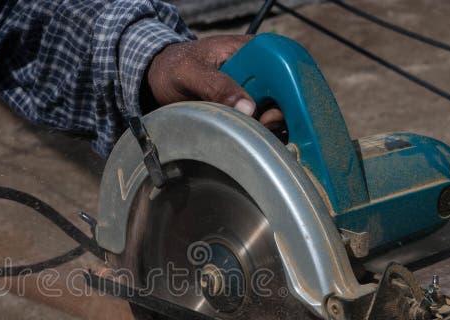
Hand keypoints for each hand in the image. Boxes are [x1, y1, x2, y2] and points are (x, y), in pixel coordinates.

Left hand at [146, 35, 283, 127]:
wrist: (161, 80)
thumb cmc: (174, 67)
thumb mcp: (189, 72)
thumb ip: (215, 86)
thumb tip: (248, 108)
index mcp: (252, 50)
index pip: (284, 66)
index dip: (288, 89)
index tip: (273, 113)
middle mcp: (259, 70)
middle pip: (286, 93)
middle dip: (280, 114)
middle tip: (262, 125)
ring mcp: (254, 91)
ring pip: (278, 112)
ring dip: (270, 127)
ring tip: (253, 132)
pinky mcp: (247, 109)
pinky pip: (263, 123)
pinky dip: (261, 134)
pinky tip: (252, 139)